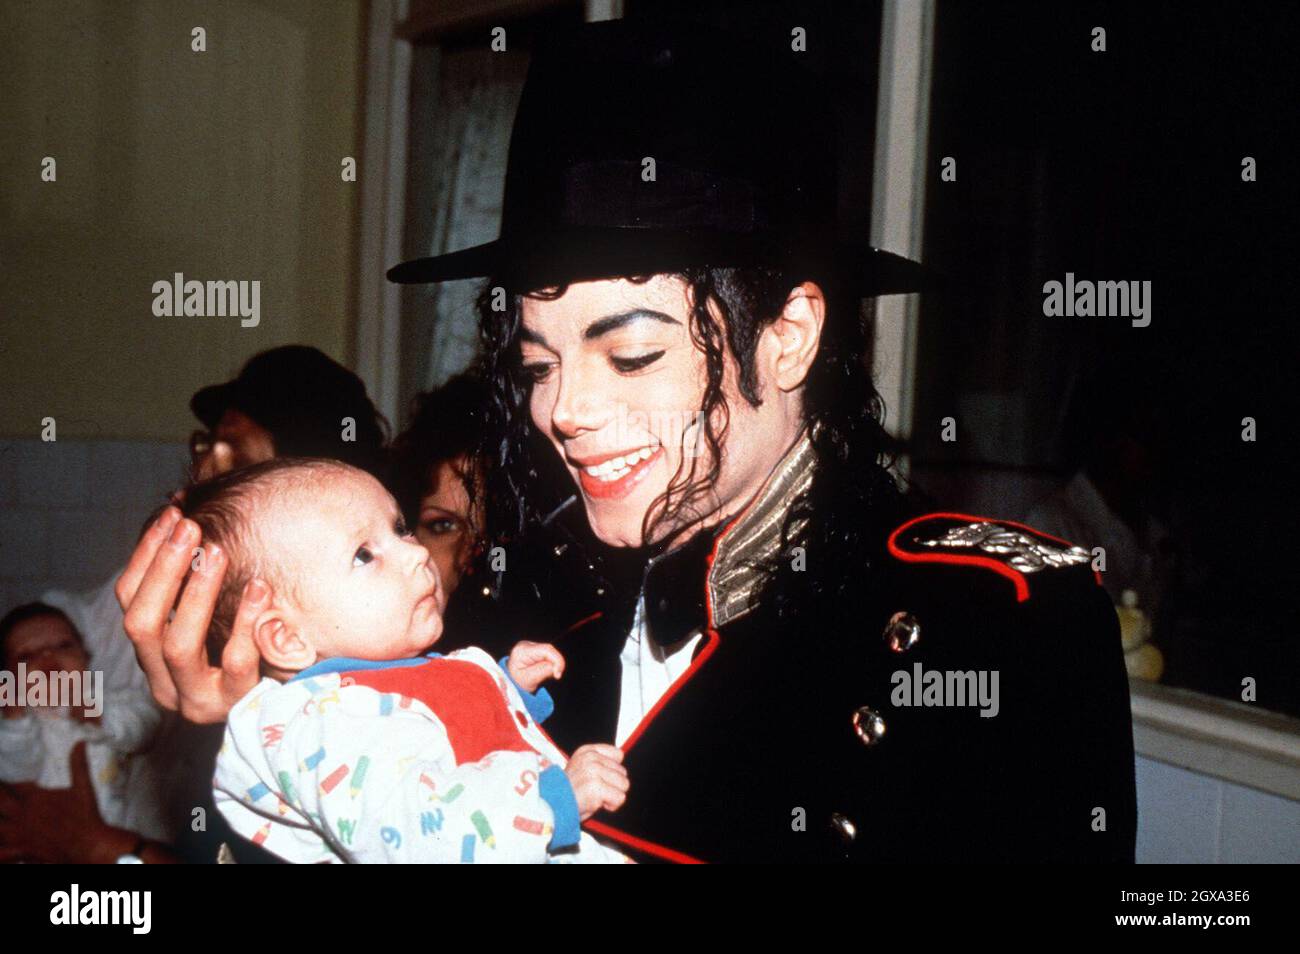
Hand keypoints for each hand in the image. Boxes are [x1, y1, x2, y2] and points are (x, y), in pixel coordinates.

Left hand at [0, 742, 129, 862]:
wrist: (88, 846)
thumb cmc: (86, 816)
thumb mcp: (84, 787)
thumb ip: (78, 765)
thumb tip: (80, 742)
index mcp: (35, 798)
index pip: (11, 784)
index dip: (4, 780)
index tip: (3, 772)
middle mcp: (22, 815)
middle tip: (0, 791)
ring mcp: (19, 834)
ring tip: (1, 815)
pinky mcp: (21, 851)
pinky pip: (2, 853)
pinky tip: (1, 841)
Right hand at [115, 506, 263, 723]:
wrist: (288, 706)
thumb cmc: (252, 643)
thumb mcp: (218, 612)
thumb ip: (196, 574)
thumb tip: (184, 508)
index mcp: (150, 654)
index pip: (128, 599)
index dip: (147, 554)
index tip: (173, 514)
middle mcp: (163, 681)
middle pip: (142, 622)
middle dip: (165, 570)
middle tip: (191, 529)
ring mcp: (196, 699)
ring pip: (178, 644)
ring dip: (196, 593)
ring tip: (217, 552)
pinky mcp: (234, 706)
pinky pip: (237, 663)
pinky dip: (246, 623)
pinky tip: (260, 589)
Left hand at [507, 641, 563, 693]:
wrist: (506, 683)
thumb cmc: (515, 683)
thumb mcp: (529, 680)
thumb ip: (543, 671)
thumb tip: (556, 666)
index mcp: (522, 651)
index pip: (546, 649)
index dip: (557, 660)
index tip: (557, 675)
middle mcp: (525, 645)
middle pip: (549, 650)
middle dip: (555, 663)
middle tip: (554, 676)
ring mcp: (529, 646)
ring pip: (549, 653)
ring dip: (551, 664)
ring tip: (543, 675)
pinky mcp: (533, 650)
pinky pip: (547, 655)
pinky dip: (549, 664)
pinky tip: (542, 671)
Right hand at [564, 744, 627, 819]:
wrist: (550, 806)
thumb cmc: (568, 792)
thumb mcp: (582, 769)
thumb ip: (600, 765)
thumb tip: (621, 770)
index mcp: (587, 751)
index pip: (618, 755)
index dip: (612, 772)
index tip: (600, 780)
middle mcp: (590, 757)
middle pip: (623, 772)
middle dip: (612, 786)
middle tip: (594, 792)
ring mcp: (593, 771)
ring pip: (624, 785)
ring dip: (612, 796)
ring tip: (595, 797)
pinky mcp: (596, 786)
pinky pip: (620, 798)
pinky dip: (612, 805)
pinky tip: (597, 804)